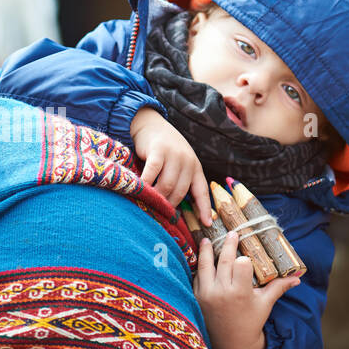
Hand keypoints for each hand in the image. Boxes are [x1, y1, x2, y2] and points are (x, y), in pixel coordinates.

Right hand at [130, 107, 212, 225]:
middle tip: (159, 213)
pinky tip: (140, 190)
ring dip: (157, 197)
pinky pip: (152, 173)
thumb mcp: (177, 163)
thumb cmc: (163, 149)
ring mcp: (174, 155)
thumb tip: (174, 209)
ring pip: (167, 185)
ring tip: (149, 204)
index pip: (202, 191)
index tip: (207, 224)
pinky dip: (146, 184)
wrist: (151, 124)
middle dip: (169, 205)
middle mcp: (188, 161)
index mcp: (195, 167)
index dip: (205, 208)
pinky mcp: (158, 151)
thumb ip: (178, 180)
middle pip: (180, 191)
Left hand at [194, 234, 300, 348]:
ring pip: (205, 266)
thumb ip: (279, 287)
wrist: (232, 343)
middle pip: (224, 261)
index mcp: (240, 293)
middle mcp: (221, 292)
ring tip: (208, 239)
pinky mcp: (197, 297)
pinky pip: (197, 277)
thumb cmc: (251, 322)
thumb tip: (297, 277)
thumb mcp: (265, 304)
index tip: (246, 253)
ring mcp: (206, 295)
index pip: (241, 265)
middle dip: (228, 245)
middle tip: (231, 233)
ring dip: (206, 251)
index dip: (244, 259)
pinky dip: (200, 267)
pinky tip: (203, 258)